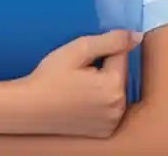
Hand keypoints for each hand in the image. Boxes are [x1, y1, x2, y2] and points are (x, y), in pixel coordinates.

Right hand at [19, 29, 141, 138]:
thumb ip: (109, 41)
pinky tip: (81, 102)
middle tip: (76, 74)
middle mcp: (119, 106)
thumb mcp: (76, 51)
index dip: (99, 53)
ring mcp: (113, 121)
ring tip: (77, 88)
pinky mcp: (105, 131)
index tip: (80, 61)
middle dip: (103, 69)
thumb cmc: (49, 77)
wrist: (29, 107)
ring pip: (115, 92)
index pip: (120, 55)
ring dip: (103, 86)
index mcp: (114, 85)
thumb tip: (137, 36)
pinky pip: (110, 109)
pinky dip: (100, 104)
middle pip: (119, 74)